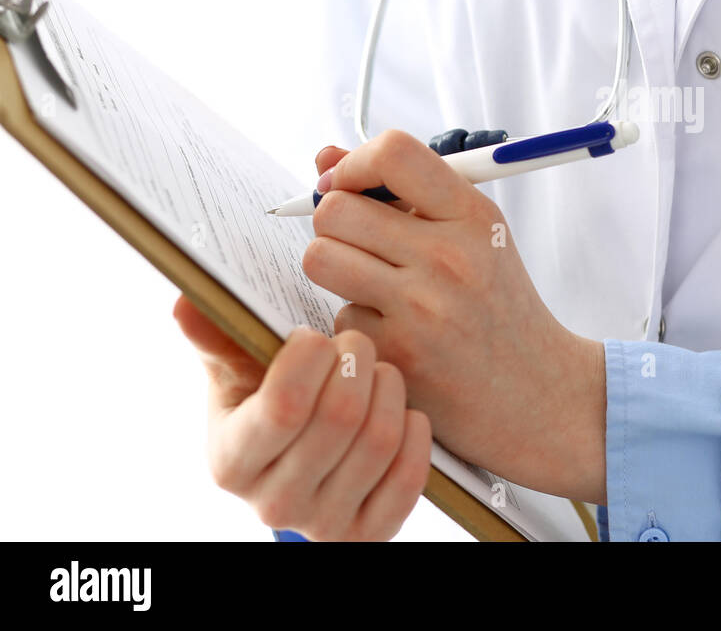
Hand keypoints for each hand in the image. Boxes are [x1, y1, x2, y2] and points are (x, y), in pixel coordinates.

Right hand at [173, 295, 431, 540]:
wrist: (304, 462)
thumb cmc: (269, 401)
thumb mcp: (238, 373)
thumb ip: (218, 339)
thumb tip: (187, 302)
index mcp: (230, 462)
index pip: (283, 407)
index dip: (309, 359)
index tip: (314, 335)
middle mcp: (273, 504)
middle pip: (338, 419)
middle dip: (356, 362)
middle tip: (357, 342)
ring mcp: (324, 525)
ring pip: (378, 441)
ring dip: (388, 389)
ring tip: (379, 371)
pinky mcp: (370, 534)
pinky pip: (409, 477)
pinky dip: (415, 432)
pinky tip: (403, 411)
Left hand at [304, 132, 606, 504]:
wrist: (538, 393)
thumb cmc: (498, 307)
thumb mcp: (473, 237)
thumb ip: (402, 192)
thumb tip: (323, 157)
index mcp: (475, 217)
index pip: (393, 153)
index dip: (354, 164)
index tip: (350, 185)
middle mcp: (450, 257)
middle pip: (336, 208)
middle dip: (336, 224)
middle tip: (363, 246)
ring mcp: (422, 310)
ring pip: (320, 257)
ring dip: (335, 270)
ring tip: (371, 286)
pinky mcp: (397, 356)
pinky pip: (337, 318)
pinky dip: (357, 326)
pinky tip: (394, 336)